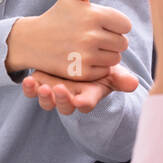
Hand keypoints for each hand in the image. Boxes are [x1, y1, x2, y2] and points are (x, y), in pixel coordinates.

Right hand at [20, 0, 132, 78]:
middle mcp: (90, 35)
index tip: (102, 24)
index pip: (126, 25)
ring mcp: (85, 55)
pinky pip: (103, 72)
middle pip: (122, 44)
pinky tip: (82, 59)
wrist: (32, 41)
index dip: (116, 25)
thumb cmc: (58, 16)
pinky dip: (96, 68)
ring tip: (89, 48)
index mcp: (94, 15)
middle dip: (112, 41)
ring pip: (115, 59)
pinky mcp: (80, 72)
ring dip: (106, 55)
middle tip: (94, 37)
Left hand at [21, 63, 140, 115]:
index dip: (83, 103)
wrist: (77, 56)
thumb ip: (121, 78)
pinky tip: (28, 80)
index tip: (81, 100)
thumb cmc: (98, 67)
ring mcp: (55, 92)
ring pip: (48, 102)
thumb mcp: (111, 70)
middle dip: (62, 100)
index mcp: (88, 95)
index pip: (87, 103)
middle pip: (65, 106)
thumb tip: (134, 84)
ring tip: (42, 86)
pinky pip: (33, 91)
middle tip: (58, 89)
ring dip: (44, 97)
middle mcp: (71, 96)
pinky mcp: (41, 84)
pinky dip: (29, 88)